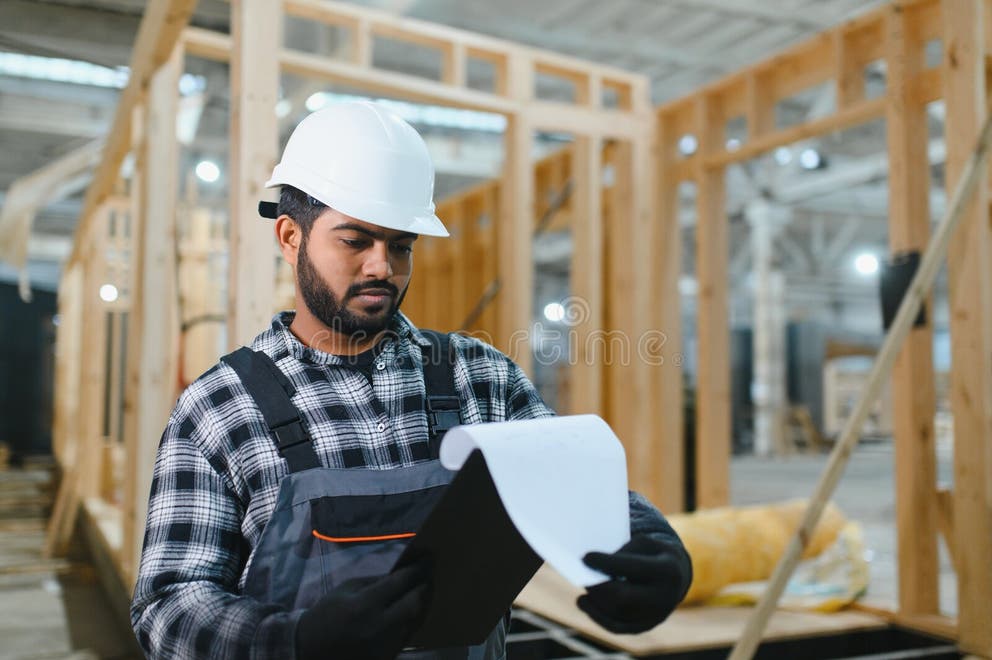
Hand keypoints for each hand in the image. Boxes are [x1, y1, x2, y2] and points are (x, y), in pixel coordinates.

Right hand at [295, 563, 430, 659]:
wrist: (310, 650)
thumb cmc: (326, 615)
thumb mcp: (346, 589)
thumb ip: (375, 581)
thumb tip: (401, 572)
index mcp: (365, 604)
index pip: (401, 582)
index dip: (418, 567)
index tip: (428, 556)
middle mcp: (380, 626)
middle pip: (415, 602)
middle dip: (425, 585)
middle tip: (429, 573)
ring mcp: (386, 645)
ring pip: (416, 620)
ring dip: (423, 602)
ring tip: (425, 588)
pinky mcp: (387, 656)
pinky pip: (409, 635)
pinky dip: (414, 619)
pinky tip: (415, 608)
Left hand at [578, 535, 690, 633]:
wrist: (675, 576)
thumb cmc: (652, 553)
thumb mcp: (644, 543)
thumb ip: (623, 552)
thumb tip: (593, 567)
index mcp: (667, 571)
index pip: (634, 568)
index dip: (608, 563)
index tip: (586, 557)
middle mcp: (665, 597)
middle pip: (625, 597)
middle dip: (600, 587)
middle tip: (581, 575)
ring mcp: (656, 616)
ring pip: (619, 614)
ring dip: (596, 602)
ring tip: (582, 589)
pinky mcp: (644, 626)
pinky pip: (617, 626)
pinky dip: (597, 615)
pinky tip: (583, 603)